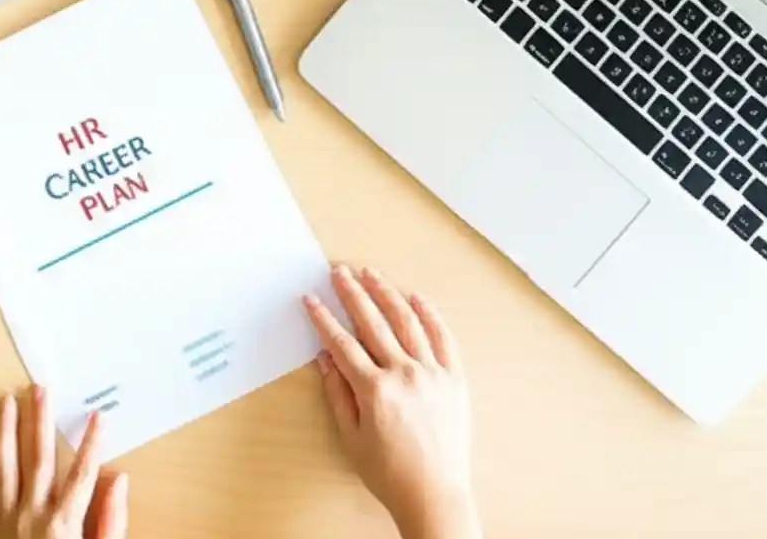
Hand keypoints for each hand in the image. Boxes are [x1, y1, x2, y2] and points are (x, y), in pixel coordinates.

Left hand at [0, 386, 127, 538]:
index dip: (92, 441)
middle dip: (40, 420)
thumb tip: (117, 482)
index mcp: (63, 524)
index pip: (82, 472)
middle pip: (38, 458)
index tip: (98, 417)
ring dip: (6, 431)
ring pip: (5, 467)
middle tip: (40, 391)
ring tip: (7, 404)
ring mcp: (8, 521)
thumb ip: (111, 521)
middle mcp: (32, 516)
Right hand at [303, 265, 479, 538]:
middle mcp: (405, 375)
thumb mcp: (351, 437)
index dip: (323, 319)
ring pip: (408, 322)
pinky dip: (430, 315)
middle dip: (353, 293)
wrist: (434, 493)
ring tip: (372, 274)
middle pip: (374, 323)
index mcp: (375, 390)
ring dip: (387, 294)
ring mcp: (433, 374)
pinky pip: (443, 338)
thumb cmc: (390, 473)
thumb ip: (338, 394)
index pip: (342, 343)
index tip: (311, 300)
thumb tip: (325, 359)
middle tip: (339, 272)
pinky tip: (416, 298)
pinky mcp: (455, 379)